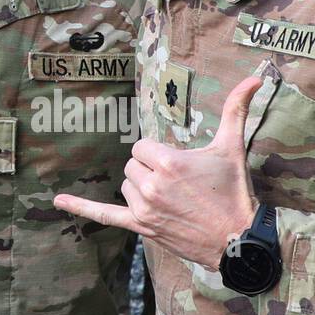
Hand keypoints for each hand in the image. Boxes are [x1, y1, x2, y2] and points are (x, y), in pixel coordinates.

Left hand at [54, 76, 261, 269]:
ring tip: (171, 198)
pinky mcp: (141, 226)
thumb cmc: (233, 192)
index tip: (179, 166)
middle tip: (179, 184)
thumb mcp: (233, 147)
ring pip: (126, 185)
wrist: (236, 239)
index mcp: (169, 162)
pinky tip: (58, 202)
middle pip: (132, 164)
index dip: (158, 153)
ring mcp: (144, 207)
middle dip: (150, 169)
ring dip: (141, 187)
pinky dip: (81, 208)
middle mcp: (151, 184)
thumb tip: (256, 76)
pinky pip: (105, 215)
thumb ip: (238, 109)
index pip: (142, 146)